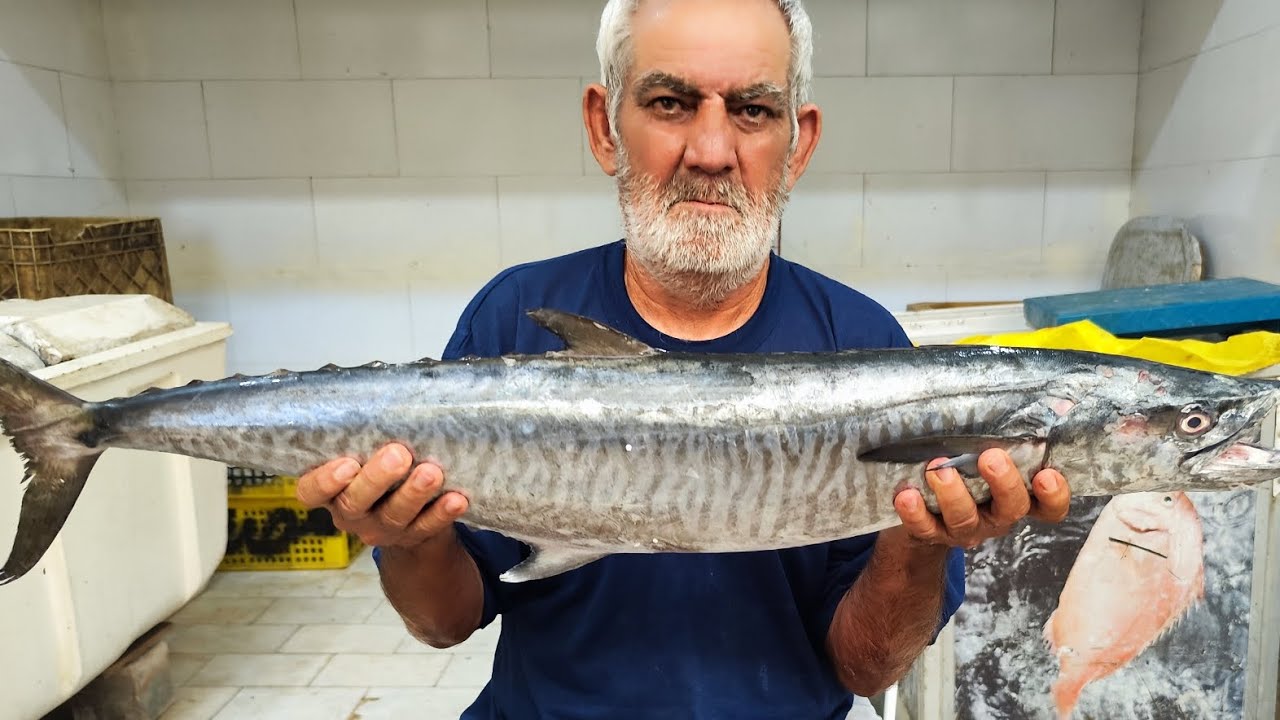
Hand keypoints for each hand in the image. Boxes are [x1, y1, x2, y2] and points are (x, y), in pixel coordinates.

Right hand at [295, 442, 468, 548]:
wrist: (411, 520)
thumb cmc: (382, 474)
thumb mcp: (364, 454)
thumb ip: (367, 436)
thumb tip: (387, 393)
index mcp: (331, 491)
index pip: (311, 492)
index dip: (324, 481)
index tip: (346, 464)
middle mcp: (352, 513)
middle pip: (355, 502)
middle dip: (376, 478)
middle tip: (398, 455)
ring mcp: (382, 528)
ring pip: (394, 515)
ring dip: (413, 493)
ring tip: (431, 473)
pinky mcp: (413, 537)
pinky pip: (427, 527)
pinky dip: (441, 513)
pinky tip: (455, 499)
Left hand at [892, 447, 1070, 549]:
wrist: (926, 514)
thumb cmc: (966, 473)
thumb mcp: (987, 454)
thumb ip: (1003, 434)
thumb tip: (1031, 392)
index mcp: (1018, 497)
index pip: (1049, 506)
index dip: (1054, 495)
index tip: (1046, 474)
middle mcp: (996, 516)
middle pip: (1011, 507)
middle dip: (1004, 483)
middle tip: (991, 458)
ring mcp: (966, 528)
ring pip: (965, 519)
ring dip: (953, 494)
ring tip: (940, 469)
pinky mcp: (932, 534)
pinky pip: (925, 529)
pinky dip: (915, 513)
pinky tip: (906, 495)